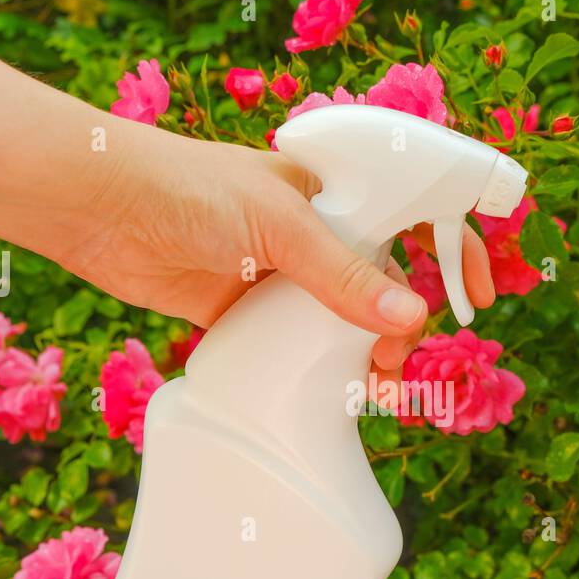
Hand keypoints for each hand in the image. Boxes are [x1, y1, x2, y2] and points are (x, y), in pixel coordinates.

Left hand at [52, 122, 495, 374]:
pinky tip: (329, 391)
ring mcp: (277, 276)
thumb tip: (410, 320)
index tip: (480, 295)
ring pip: (341, 319)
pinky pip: (295, 345)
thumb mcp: (277, 224)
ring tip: (372, 386)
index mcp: (331, 192)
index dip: (452, 250)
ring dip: (364, 352)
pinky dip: (317, 368)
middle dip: (403, 322)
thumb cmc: (187, 187)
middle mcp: (310, 233)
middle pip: (382, 281)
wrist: (97, 208)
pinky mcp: (243, 313)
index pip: (411, 215)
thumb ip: (342, 274)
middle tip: (396, 360)